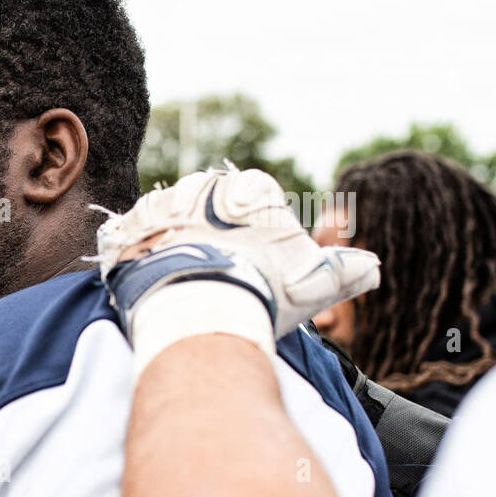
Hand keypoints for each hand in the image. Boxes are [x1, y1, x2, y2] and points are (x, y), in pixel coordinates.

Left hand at [95, 166, 379, 343]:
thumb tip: (369, 267)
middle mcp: (202, 184)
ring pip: (169, 225)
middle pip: (209, 215)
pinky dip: (139, 263)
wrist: (199, 312)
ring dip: (173, 250)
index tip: (251, 271)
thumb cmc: (263, 293)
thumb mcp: (317, 282)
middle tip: (215, 284)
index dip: (252, 245)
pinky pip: (131, 242)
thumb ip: (347, 270)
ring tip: (182, 288)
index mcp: (250, 187)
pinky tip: (150, 285)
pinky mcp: (126, 230)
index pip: (252, 209)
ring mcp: (159, 205)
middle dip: (211, 244)